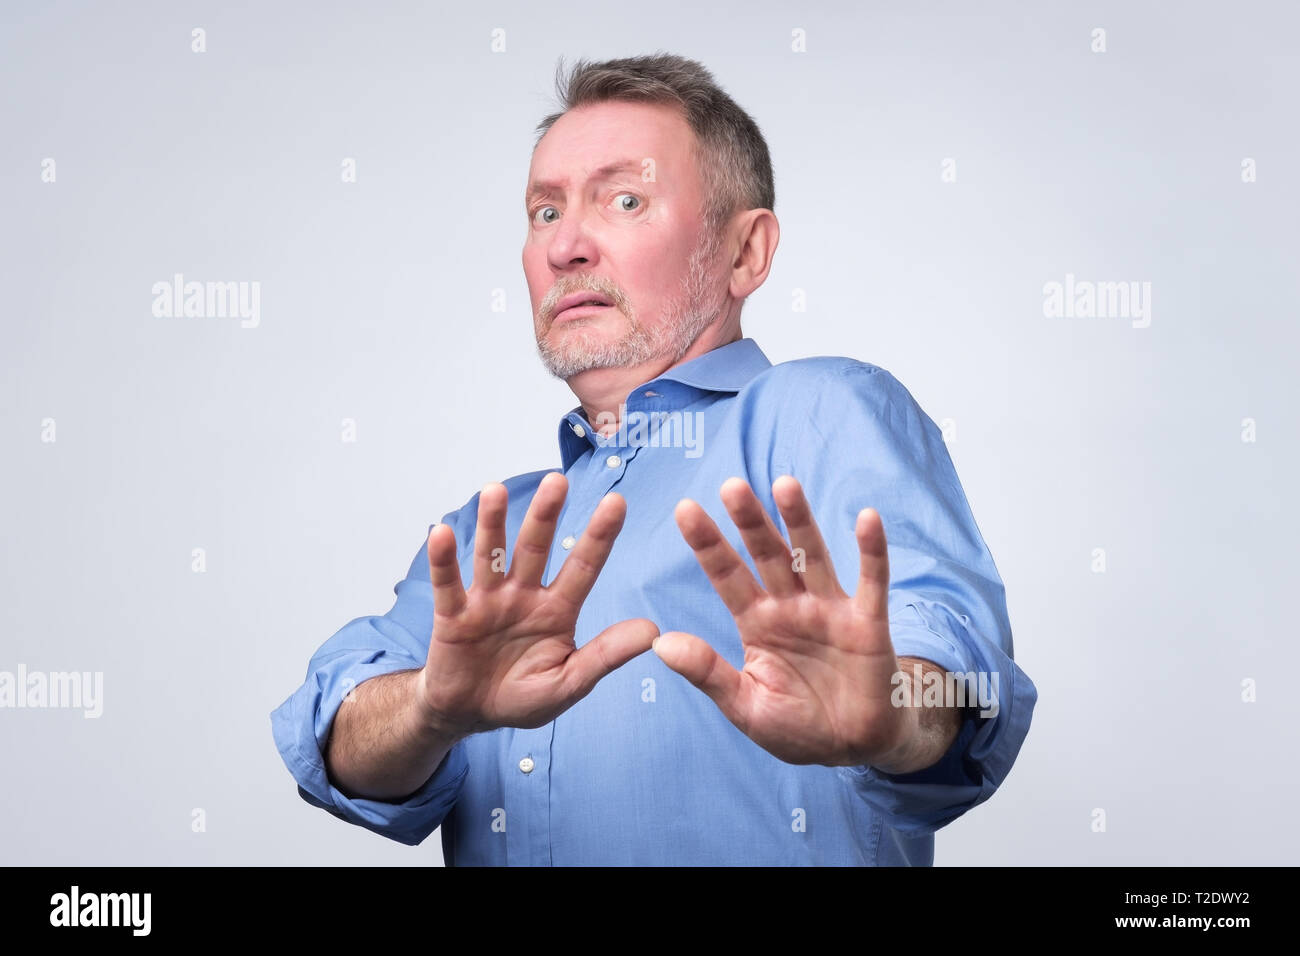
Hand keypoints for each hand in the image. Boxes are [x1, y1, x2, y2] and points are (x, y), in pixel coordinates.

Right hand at [419, 472, 658, 737]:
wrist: (470, 714)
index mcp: (557, 609)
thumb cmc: (522, 697)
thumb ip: (606, 655)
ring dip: (492, 524)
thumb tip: (653, 631)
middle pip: (536, 547)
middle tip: (557, 481)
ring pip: (491, 555)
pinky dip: (443, 559)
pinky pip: (448, 583)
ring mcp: (487, 600)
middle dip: (546, 514)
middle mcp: (523, 594)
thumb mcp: (570, 681)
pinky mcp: (453, 614)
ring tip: (494, 491)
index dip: (599, 536)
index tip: (617, 503)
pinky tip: (441, 532)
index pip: (583, 566)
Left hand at [653, 475, 920, 768]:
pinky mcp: (868, 623)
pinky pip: (872, 581)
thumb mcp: (745, 706)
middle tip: (730, 485)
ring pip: (812, 556)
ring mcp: (830, 610)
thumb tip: (661, 642)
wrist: (852, 748)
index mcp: (757, 622)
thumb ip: (708, 673)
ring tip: (784, 483)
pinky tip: (867, 518)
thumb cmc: (796, 727)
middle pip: (766, 555)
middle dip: (749, 522)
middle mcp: (790, 606)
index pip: (727, 575)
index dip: (708, 543)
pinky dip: (871, 551)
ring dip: (799, 522)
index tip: (685, 509)